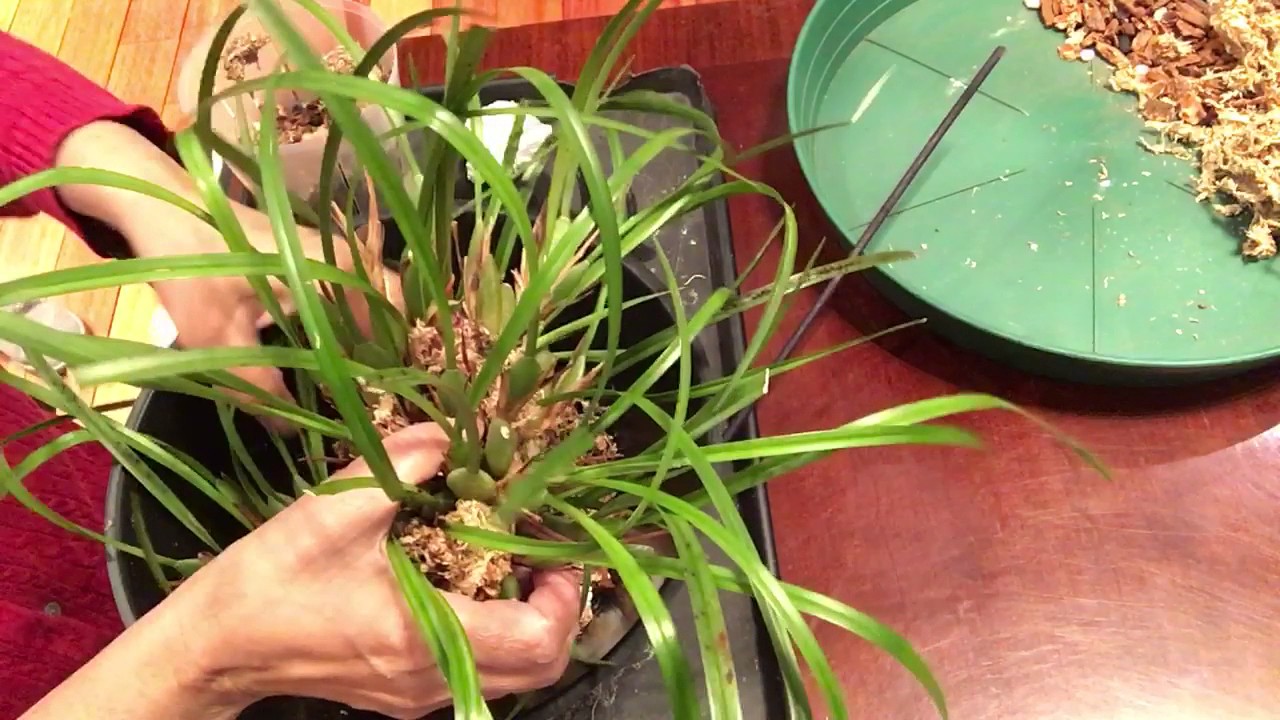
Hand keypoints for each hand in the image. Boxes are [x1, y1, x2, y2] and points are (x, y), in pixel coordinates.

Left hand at [55, 120, 401, 400]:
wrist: (158, 205)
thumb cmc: (192, 270)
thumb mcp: (219, 340)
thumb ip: (260, 389)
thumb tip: (292, 432)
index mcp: (340, 273)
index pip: (399, 322)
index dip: (401, 366)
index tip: (394, 404)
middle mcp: (348, 257)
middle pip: (395, 312)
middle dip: (391, 356)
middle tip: (380, 400)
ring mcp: (334, 251)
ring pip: (375, 302)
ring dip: (373, 341)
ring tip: (364, 385)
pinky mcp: (315, 253)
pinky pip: (352, 293)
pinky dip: (353, 324)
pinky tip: (336, 356)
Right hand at [168, 423, 580, 718]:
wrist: (217, 647)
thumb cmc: (272, 581)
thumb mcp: (332, 509)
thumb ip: (398, 465)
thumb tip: (445, 433)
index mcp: (423, 635)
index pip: (538, 638)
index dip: (565, 593)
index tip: (550, 546)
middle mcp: (432, 678)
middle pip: (541, 666)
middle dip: (559, 609)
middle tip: (540, 553)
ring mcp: (420, 694)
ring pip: (515, 676)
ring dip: (530, 620)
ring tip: (509, 562)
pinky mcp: (405, 694)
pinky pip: (479, 672)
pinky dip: (496, 632)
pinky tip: (469, 583)